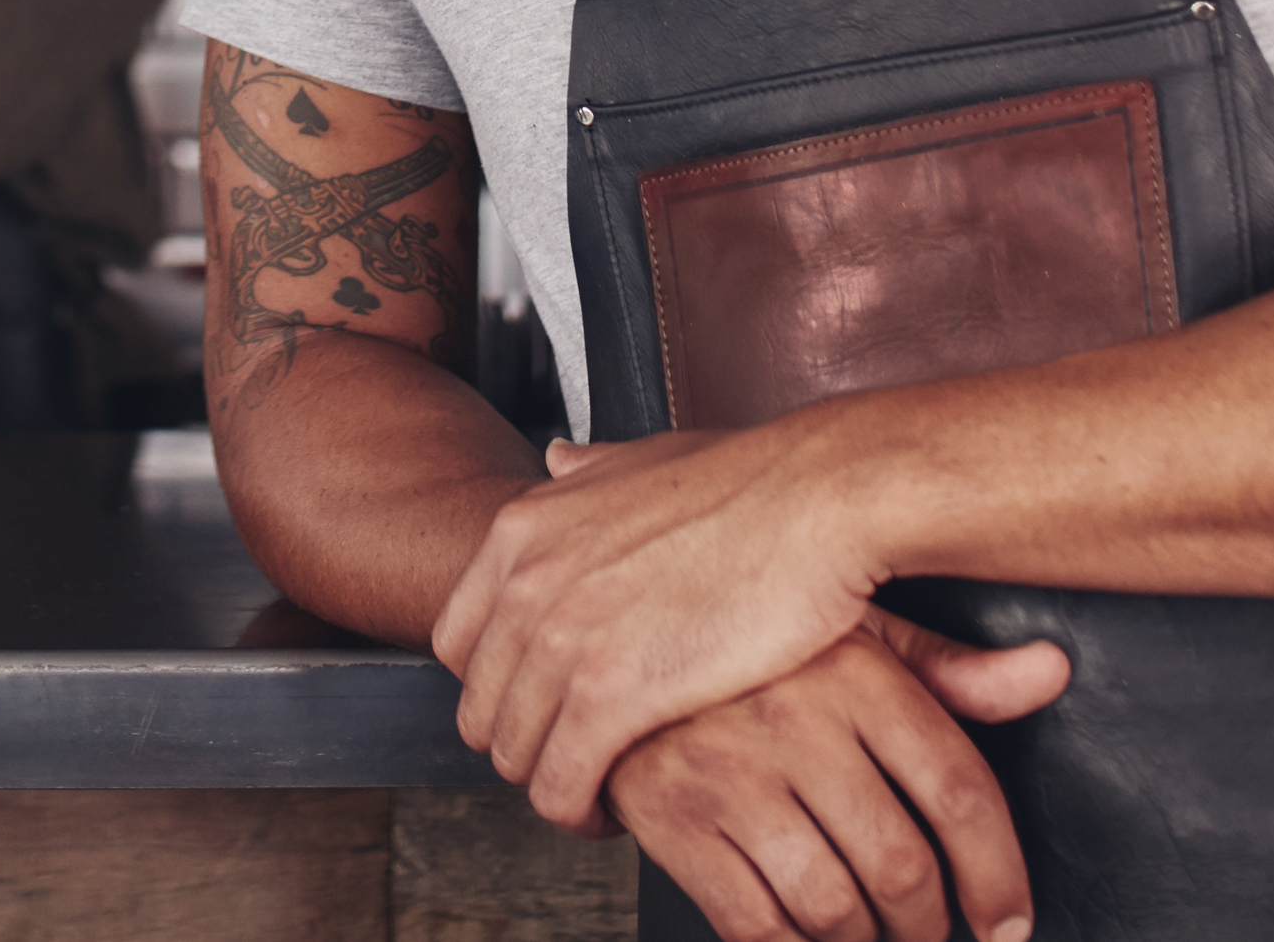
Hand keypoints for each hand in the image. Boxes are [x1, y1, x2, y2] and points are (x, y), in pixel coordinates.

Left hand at [438, 426, 976, 831]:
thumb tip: (557, 463)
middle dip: (523, 743)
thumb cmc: (750, 483)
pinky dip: (580, 812)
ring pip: (515, 755)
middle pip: (479, 707)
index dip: (497, 688)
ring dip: (553, 785)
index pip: (457, 642)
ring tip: (599, 793)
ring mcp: (562, 641)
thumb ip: (588, 472)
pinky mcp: (611, 697)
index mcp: (523, 531)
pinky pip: (560, 784)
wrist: (816, 501)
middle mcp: (525, 584)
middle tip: (574, 759)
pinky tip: (617, 813)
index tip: (541, 707)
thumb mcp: (644, 459)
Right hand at [605, 620, 1069, 941]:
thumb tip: (1051, 673)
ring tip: (871, 938)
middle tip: (932, 936)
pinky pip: (754, 923)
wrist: (605, 633)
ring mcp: (729, 774)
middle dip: (929, 926)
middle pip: (901, 865)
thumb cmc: (747, 642)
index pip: (959, 792)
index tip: (1008, 922)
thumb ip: (952, 668)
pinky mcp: (673, 820)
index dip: (999, 876)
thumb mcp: (850, 629)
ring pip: (833, 906)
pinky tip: (805, 938)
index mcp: (854, 671)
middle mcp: (796, 721)